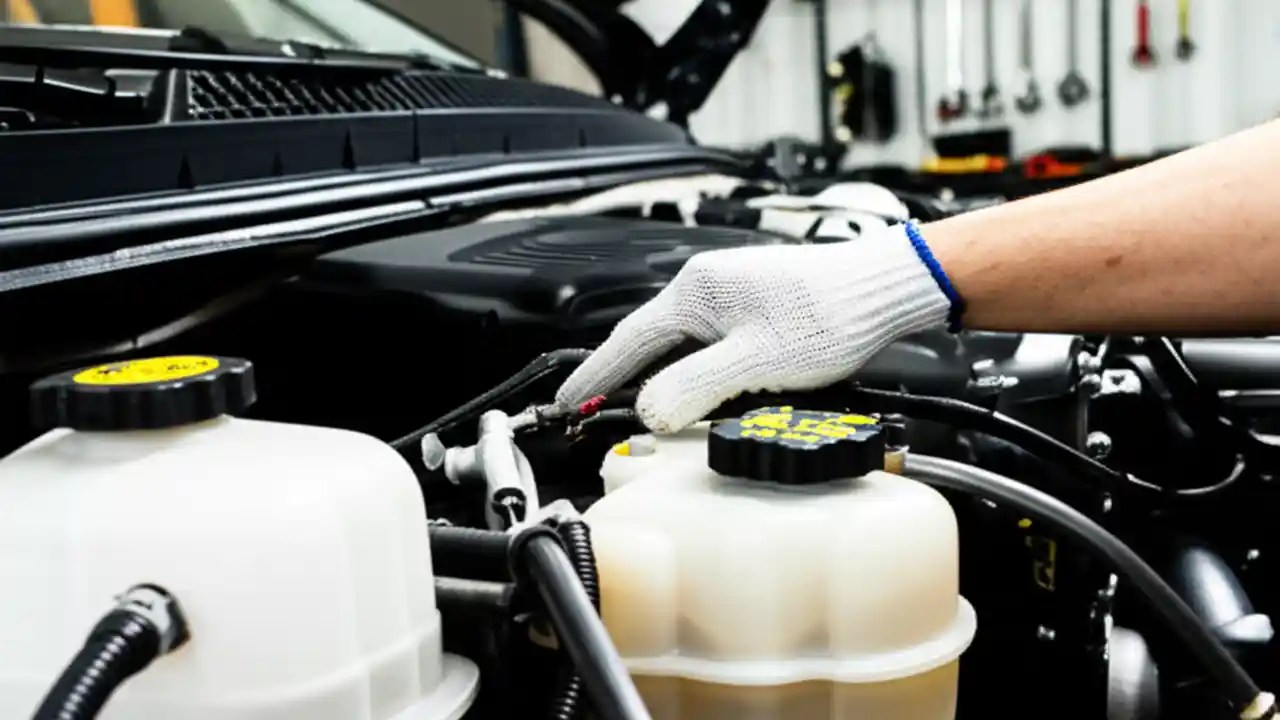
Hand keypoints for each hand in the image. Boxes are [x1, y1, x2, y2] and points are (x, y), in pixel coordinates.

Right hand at [555, 224, 955, 431]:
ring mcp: (732, 292)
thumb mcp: (756, 361)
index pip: (629, 340)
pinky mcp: (756, 305)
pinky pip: (704, 340)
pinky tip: (692, 386)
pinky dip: (686, 367)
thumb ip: (697, 387)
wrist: (882, 289)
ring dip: (653, 372)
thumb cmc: (829, 316)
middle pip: (647, 338)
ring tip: (630, 402)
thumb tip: (649, 411)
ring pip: (677, 340)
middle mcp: (708, 285)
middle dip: (617, 373)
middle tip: (589, 405)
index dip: (596, 374)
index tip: (569, 399)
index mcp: (697, 292)